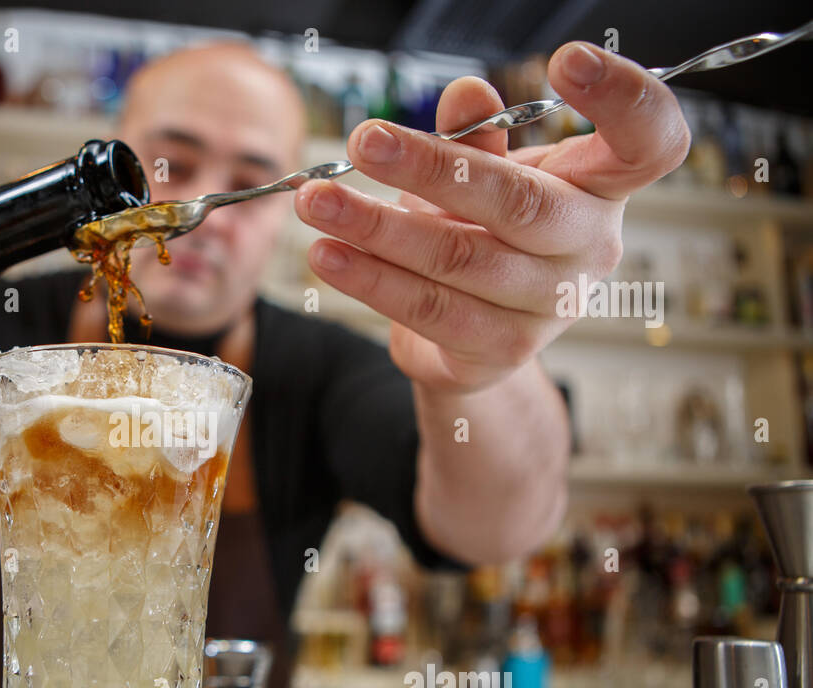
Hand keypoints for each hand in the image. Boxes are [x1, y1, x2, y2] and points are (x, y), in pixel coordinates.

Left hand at [294, 41, 689, 392]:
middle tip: (363, 140)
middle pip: (519, 203)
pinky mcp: (502, 350)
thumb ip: (476, 140)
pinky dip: (371, 280)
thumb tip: (464, 94)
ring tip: (316, 201)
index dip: (624, 98)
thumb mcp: (485, 176)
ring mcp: (550, 306)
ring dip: (376, 227)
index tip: (568, 57)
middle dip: (432, 167)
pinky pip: (428, 308)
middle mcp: (590, 247)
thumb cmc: (485, 234)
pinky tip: (327, 255)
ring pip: (458, 258)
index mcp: (601, 188)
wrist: (472, 337)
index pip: (650, 141)